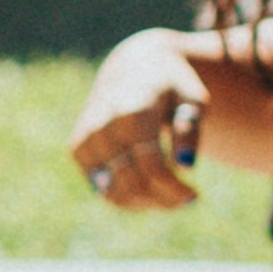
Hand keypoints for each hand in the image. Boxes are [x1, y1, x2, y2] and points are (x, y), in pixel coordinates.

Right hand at [71, 33, 206, 213]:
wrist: (134, 67)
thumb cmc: (171, 86)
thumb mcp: (192, 97)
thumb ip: (191, 128)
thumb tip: (186, 164)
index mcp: (132, 112)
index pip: (152, 167)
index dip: (174, 189)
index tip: (194, 195)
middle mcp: (103, 126)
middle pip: (132, 183)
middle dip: (162, 199)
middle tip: (187, 200)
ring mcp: (87, 138)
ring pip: (114, 192)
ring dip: (146, 203)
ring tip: (170, 196)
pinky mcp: (78, 149)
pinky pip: (102, 190)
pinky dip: (127, 198)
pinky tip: (149, 189)